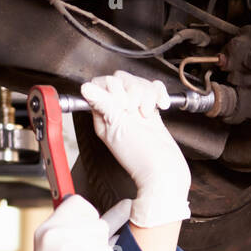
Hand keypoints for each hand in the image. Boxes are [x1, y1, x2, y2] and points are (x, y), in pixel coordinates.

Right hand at [24, 195, 118, 250]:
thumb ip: (78, 233)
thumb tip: (120, 210)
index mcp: (46, 230)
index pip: (78, 202)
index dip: (91, 217)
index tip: (91, 232)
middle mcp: (54, 232)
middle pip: (98, 223)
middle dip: (98, 246)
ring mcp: (68, 244)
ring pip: (106, 243)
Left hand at [80, 70, 191, 228]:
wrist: (165, 170)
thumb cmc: (140, 157)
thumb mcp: (117, 127)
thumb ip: (103, 104)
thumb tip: (85, 88)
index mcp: (104, 116)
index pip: (100, 84)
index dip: (111, 87)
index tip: (120, 102)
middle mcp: (118, 112)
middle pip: (121, 80)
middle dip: (131, 91)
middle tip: (133, 111)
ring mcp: (135, 111)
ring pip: (139, 83)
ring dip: (146, 95)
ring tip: (146, 114)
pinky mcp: (152, 111)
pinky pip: (155, 89)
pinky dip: (159, 94)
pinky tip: (160, 106)